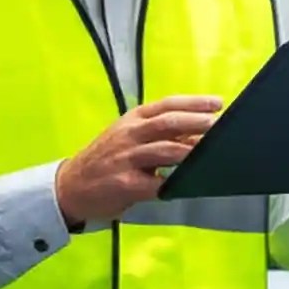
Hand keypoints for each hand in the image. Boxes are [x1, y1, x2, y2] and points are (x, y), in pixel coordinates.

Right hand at [55, 95, 222, 223]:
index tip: (217, 103)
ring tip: (212, 153)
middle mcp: (129, 134)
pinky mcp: (125, 183)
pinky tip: (189, 185)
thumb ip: (159, 133)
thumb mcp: (128, 136)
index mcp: (133, 119)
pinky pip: (156, 184)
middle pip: (168, 123)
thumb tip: (199, 130)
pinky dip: (174, 184)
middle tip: (217, 125)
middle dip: (196, 122)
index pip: (167, 104)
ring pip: (165, 151)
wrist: (70, 186)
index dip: (194, 102)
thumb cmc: (108, 159)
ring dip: (190, 152)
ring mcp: (126, 158)